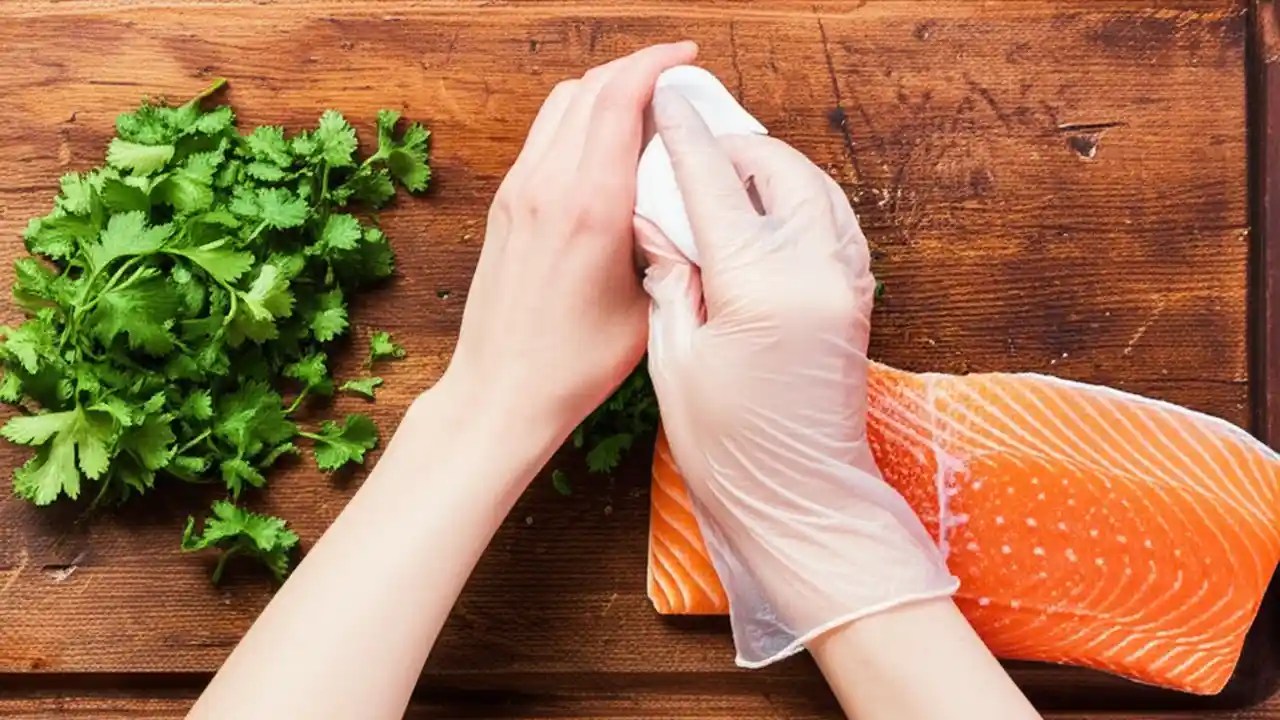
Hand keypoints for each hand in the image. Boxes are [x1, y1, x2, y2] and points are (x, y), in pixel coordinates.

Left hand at [444, 41, 698, 441]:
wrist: (501, 393)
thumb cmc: (575, 364)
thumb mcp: (649, 306)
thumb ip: (669, 243)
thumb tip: (689, 202)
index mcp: (588, 206)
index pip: (619, 98)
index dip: (656, 64)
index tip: (687, 58)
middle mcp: (546, 186)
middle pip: (590, 88)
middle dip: (636, 70)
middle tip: (675, 82)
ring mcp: (518, 192)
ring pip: (561, 105)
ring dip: (604, 92)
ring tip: (644, 108)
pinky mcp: (505, 205)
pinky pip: (544, 137)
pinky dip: (579, 121)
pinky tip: (607, 147)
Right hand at [636, 92, 957, 665]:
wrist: (803, 503)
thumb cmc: (731, 449)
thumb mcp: (676, 360)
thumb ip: (669, 277)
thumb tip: (654, 219)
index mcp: (762, 284)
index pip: (715, 182)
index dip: (683, 137)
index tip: (663, 102)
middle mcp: (816, 269)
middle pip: (775, 166)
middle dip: (730, 147)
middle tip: (686, 152)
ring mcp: (846, 281)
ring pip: (812, 185)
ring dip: (768, 168)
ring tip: (720, 179)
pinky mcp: (856, 297)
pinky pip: (833, 218)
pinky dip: (798, 198)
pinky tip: (763, 213)